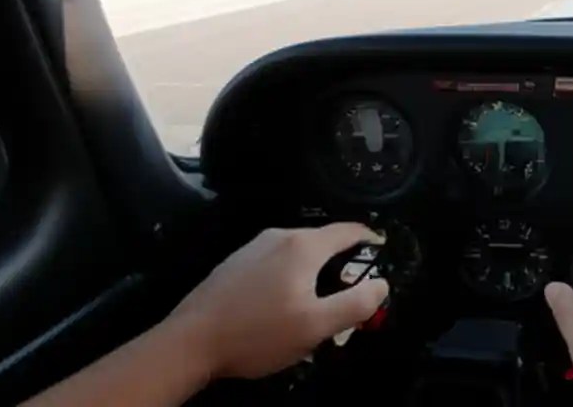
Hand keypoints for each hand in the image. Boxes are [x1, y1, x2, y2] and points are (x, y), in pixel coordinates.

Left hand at [165, 223, 388, 379]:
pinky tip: (280, 306)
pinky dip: (288, 277)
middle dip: (341, 263)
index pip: (349, 231)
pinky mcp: (234, 264)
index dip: (370, 240)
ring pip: (297, 253)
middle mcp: (279, 236)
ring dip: (313, 272)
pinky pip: (274, 263)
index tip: (382, 254)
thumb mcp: (316, 327)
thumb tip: (382, 284)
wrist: (190, 342)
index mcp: (303, 246)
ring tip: (315, 304)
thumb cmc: (258, 333)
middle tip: (350, 295)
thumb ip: (356, 304)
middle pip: (323, 242)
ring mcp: (252, 248)